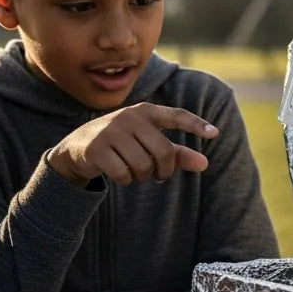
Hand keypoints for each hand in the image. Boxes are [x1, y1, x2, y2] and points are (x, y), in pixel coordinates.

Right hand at [47, 102, 217, 186]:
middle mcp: (129, 117)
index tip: (215, 133)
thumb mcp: (148, 145)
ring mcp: (111, 131)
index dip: (195, 124)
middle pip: (163, 152)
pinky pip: (124, 175)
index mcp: (145, 111)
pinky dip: (125, 180)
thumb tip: (205, 163)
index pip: (176, 115)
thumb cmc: (122, 145)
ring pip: (144, 166)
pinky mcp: (96, 148)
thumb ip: (177, 154)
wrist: (78, 148)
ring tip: (133, 171)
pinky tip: (118, 173)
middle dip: (163, 171)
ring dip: (142, 177)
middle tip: (156, 175)